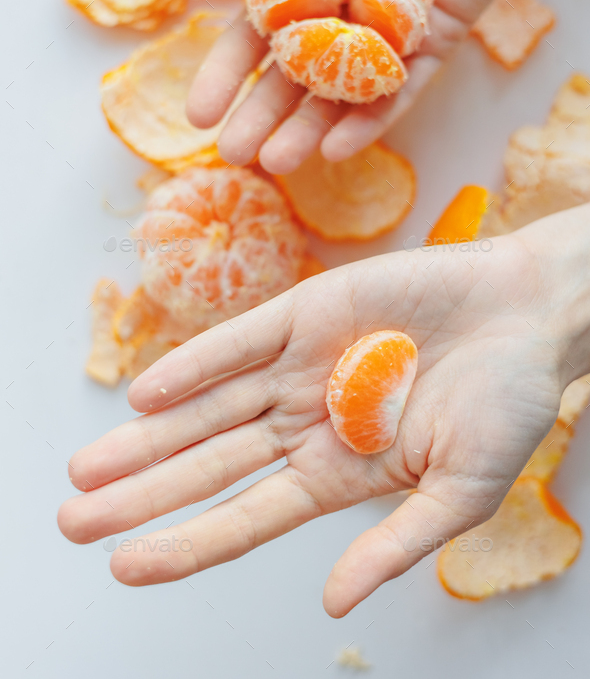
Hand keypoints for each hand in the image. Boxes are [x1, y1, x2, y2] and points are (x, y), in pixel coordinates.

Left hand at [58, 205, 589, 615]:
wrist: (529, 315)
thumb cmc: (509, 404)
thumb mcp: (461, 492)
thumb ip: (395, 543)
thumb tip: (335, 604)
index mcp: (340, 472)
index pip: (247, 517)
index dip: (187, 543)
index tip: (127, 566)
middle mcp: (307, 420)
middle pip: (210, 464)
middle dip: (143, 493)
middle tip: (75, 519)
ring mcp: (302, 367)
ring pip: (210, 406)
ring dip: (150, 435)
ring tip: (89, 467)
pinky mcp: (307, 312)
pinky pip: (240, 342)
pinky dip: (194, 366)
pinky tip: (147, 394)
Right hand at [186, 0, 587, 173]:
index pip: (257, 36)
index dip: (226, 74)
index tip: (198, 114)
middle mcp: (340, 15)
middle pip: (293, 77)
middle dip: (261, 117)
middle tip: (232, 152)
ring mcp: (385, 37)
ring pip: (341, 95)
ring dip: (308, 131)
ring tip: (277, 162)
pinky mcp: (431, 49)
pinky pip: (398, 93)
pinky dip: (369, 121)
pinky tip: (336, 148)